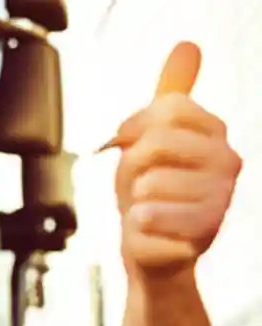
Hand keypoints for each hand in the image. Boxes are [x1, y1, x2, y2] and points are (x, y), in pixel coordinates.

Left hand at [103, 41, 241, 277]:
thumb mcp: (152, 135)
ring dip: (134, 199)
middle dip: (132, 166)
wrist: (151, 245)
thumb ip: (171, 93)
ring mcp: (220, 199)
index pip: (167, 109)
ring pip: (149, 185)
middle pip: (155, 143)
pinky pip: (147, 219)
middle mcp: (227, 162)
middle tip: (141, 184)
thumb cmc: (150, 188)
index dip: (134, 129)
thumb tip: (188, 44)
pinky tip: (150, 228)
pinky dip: (136, 226)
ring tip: (148, 208)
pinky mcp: (202, 234)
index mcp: (215, 133)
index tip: (132, 145)